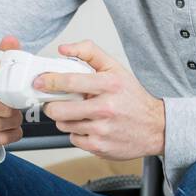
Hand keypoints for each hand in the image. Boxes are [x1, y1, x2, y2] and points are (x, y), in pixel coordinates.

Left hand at [38, 40, 165, 160]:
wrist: (155, 127)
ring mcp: (103, 129)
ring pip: (64, 125)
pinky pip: (73, 139)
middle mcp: (107, 107)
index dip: (49, 81)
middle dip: (51, 106)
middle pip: (60, 109)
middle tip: (54, 102)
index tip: (39, 82)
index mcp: (110, 84)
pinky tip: (88, 126)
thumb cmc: (132, 97)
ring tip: (78, 113)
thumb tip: (63, 49)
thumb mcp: (115, 67)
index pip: (71, 81)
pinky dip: (76, 133)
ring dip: (65, 119)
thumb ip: (89, 52)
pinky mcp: (100, 146)